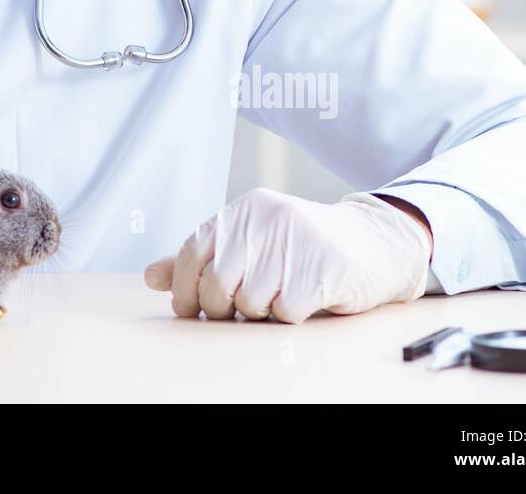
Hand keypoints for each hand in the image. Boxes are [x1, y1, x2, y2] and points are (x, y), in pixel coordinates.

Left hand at [143, 188, 431, 323]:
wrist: (374, 243)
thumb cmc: (302, 248)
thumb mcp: (251, 243)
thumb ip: (202, 259)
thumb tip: (151, 277)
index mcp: (244, 209)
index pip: (192, 252)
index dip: (184, 289)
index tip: (190, 309)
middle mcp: (267, 218)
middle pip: (217, 284)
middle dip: (221, 309)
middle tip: (239, 309)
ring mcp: (296, 241)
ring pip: (250, 303)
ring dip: (260, 313)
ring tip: (278, 296)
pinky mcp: (323, 269)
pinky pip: (285, 313)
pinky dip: (290, 316)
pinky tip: (304, 299)